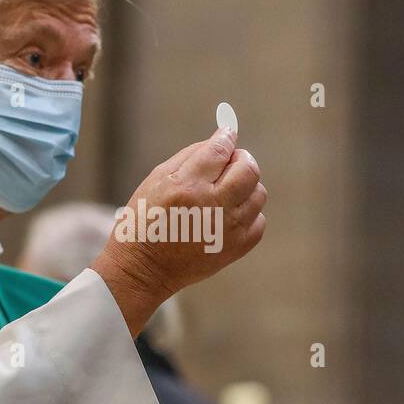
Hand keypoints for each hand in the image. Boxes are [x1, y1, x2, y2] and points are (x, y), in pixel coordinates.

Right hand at [90, 128, 266, 335]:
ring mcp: (228, 230)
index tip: (227, 134)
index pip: (220, 150)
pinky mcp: (236, 248)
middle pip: (248, 169)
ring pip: (258, 194)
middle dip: (241, 159)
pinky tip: (228, 215)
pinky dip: (248, 214)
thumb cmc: (146, 219)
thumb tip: (222, 139)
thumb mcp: (157, 179)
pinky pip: (259, 221)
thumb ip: (191, 155)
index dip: (226, 137)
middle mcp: (212, 206)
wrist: (145, 269)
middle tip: (229, 163)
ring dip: (245, 187)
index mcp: (187, 186)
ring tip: (225, 193)